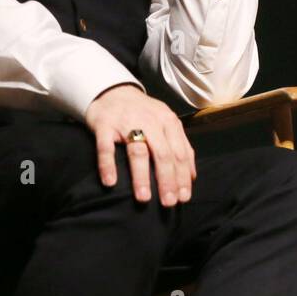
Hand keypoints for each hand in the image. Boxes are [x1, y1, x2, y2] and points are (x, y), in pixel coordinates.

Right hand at [83, 83, 196, 204]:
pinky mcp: (105, 125)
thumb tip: (191, 176)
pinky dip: (108, 164)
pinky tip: (111, 182)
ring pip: (137, 151)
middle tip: (168, 202)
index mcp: (168, 121)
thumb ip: (180, 145)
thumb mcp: (166, 123)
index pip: (179, 152)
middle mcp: (150, 121)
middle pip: (162, 153)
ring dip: (141, 176)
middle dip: (167, 180)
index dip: (182, 176)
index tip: (183, 197)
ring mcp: (127, 122)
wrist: (113, 92)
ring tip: (144, 198)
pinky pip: (106, 147)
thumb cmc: (143, 113)